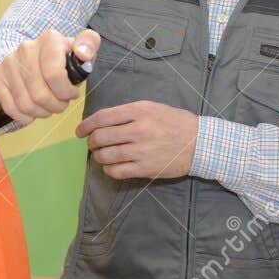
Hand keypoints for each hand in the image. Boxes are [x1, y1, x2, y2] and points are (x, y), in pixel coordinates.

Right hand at [0, 28, 99, 123]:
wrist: (38, 54)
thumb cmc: (65, 57)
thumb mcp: (84, 47)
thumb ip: (89, 44)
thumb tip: (82, 54)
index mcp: (49, 40)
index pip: (54, 76)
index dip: (66, 92)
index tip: (72, 93)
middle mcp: (26, 48)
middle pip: (40, 95)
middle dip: (56, 106)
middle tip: (60, 102)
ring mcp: (9, 62)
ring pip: (25, 104)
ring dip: (41, 112)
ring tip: (48, 105)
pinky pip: (10, 107)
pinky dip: (24, 116)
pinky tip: (33, 110)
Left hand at [75, 100, 198, 179]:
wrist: (199, 143)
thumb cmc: (175, 122)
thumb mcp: (152, 107)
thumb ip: (128, 113)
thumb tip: (102, 122)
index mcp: (139, 111)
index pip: (102, 117)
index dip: (86, 125)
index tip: (80, 131)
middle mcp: (138, 130)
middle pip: (100, 137)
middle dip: (91, 142)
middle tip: (93, 144)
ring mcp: (141, 151)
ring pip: (106, 155)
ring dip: (99, 156)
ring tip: (102, 155)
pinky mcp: (145, 168)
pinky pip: (116, 171)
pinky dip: (108, 169)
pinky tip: (111, 166)